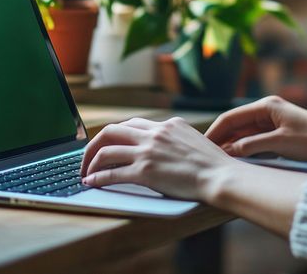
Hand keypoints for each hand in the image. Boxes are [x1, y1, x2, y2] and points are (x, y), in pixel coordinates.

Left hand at [80, 117, 239, 201]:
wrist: (221, 176)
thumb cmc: (213, 164)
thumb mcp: (193, 139)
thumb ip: (175, 138)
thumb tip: (164, 146)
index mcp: (167, 125)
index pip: (132, 123)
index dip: (115, 134)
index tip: (107, 143)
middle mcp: (154, 134)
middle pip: (111, 131)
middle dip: (93, 144)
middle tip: (87, 157)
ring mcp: (148, 152)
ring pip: (106, 150)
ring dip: (90, 162)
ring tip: (85, 172)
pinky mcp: (146, 172)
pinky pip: (112, 173)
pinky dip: (97, 177)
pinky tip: (92, 182)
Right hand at [205, 96, 306, 161]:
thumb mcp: (280, 144)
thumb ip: (252, 146)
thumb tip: (228, 151)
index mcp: (266, 106)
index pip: (231, 117)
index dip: (215, 132)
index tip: (202, 146)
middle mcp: (267, 109)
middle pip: (235, 124)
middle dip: (221, 138)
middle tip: (205, 154)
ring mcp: (272, 120)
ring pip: (244, 132)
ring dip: (231, 144)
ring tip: (216, 158)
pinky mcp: (277, 131)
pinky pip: (254, 138)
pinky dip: (244, 147)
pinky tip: (235, 158)